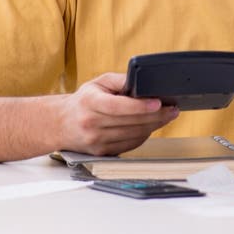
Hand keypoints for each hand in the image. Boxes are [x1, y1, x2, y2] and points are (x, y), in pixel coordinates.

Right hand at [57, 72, 178, 154]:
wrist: (61, 124)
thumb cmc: (84, 101)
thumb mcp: (98, 83)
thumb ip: (119, 80)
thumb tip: (142, 82)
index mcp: (89, 103)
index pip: (117, 106)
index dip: (139, 106)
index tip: (158, 103)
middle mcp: (91, 124)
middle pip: (130, 122)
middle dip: (156, 116)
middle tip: (173, 109)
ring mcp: (96, 141)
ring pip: (133, 135)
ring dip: (154, 126)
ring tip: (166, 116)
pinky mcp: (102, 152)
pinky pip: (130, 145)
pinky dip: (144, 135)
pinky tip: (151, 126)